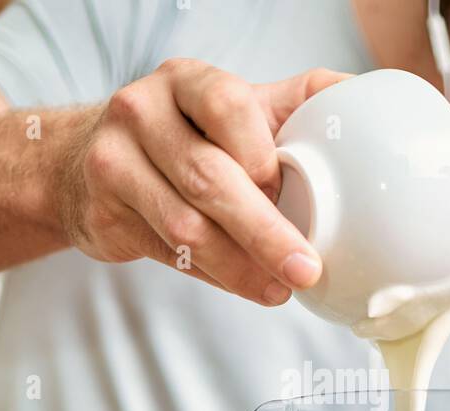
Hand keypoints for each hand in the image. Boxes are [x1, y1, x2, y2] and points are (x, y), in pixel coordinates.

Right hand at [58, 59, 350, 305]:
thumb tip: (365, 97)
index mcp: (186, 81)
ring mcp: (113, 161)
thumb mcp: (234, 109)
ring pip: (187, 226)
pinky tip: (244, 285)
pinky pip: (169, 253)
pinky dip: (214, 275)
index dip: (262, 154)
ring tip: (279, 290)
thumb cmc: (184, 136)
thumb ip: (296, 103)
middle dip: (264, 232)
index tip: (288, 189)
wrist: (84, 164)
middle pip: (209, 177)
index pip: (229, 107)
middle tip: (305, 268)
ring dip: (241, 267)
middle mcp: (142, 111)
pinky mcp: (102, 212)